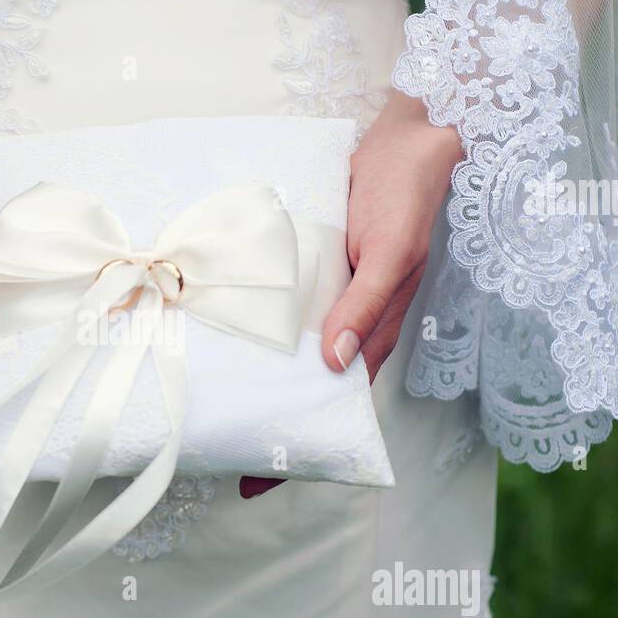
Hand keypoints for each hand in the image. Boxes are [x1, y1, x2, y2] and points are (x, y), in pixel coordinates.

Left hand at [239, 92, 461, 498]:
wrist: (406, 139)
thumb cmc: (407, 198)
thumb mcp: (390, 255)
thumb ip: (364, 307)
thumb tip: (332, 363)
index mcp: (372, 332)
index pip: (334, 401)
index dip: (304, 440)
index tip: (262, 478)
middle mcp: (346, 321)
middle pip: (304, 382)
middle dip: (268, 418)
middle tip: (218, 453)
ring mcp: (324, 295)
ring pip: (287, 347)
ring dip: (256, 372)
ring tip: (210, 402)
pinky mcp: (308, 266)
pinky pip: (278, 303)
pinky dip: (254, 322)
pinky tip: (219, 335)